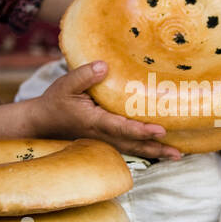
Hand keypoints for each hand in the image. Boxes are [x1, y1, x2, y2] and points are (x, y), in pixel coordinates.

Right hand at [33, 61, 182, 159]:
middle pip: (133, 145)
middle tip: (178, 153)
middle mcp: (102, 135)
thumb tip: (105, 66)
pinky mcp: (105, 140)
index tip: (160, 130)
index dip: (141, 130)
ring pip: (132, 149)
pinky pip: (127, 147)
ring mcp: (104, 141)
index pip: (121, 127)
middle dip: (155, 149)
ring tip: (177, 155)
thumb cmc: (55, 101)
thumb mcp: (66, 84)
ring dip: (154, 153)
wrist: (42, 122)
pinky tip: (160, 150)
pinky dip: (145, 150)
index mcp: (94, 121)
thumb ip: (85, 75)